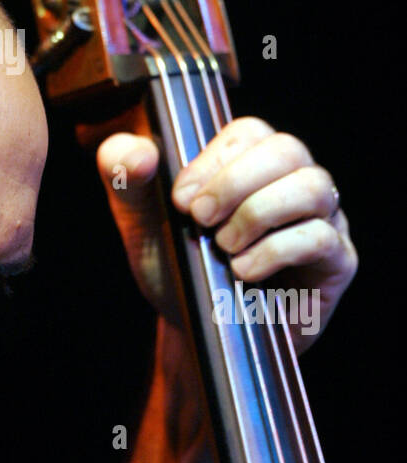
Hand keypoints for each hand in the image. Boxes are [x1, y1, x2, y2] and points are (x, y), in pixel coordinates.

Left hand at [96, 116, 356, 350]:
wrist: (196, 331)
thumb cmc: (175, 266)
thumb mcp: (139, 219)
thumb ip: (125, 176)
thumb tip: (138, 153)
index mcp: (252, 161)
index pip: (250, 131)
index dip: (215, 158)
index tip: (182, 199)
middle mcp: (293, 182)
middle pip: (287, 149)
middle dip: (236, 182)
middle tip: (200, 219)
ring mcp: (322, 219)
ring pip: (313, 186)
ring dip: (259, 213)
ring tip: (224, 246)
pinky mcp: (337, 261)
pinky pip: (322, 237)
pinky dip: (277, 250)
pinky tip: (244, 270)